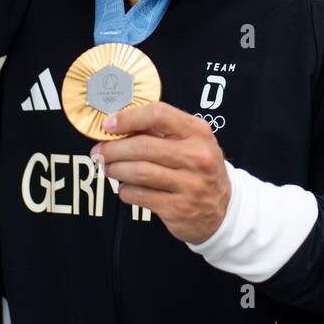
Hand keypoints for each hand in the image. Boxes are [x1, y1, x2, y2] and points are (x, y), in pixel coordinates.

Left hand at [92, 102, 229, 244]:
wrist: (225, 209)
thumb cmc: (200, 169)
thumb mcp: (192, 143)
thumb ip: (161, 132)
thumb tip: (118, 125)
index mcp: (198, 132)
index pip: (158, 114)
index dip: (128, 118)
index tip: (108, 125)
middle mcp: (197, 157)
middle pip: (143, 146)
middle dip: (113, 149)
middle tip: (99, 151)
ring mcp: (190, 185)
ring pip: (139, 172)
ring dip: (116, 169)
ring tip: (108, 168)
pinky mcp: (179, 208)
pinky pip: (140, 195)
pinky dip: (125, 190)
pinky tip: (125, 187)